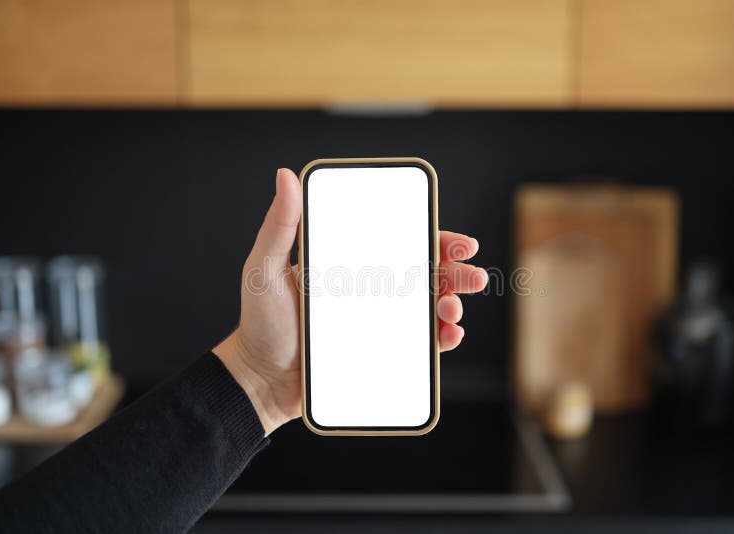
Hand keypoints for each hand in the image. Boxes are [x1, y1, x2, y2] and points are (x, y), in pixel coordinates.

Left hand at [213, 168, 487, 434]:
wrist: (260, 379)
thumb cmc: (261, 322)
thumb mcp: (265, 269)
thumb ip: (279, 226)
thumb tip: (286, 176)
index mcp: (350, 261)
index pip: (399, 242)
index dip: (434, 238)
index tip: (458, 241)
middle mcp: (369, 288)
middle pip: (425, 273)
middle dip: (457, 272)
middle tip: (473, 276)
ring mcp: (378, 320)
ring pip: (429, 307)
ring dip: (453, 304)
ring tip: (453, 309)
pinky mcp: (381, 350)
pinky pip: (420, 343)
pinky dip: (441, 339)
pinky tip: (447, 336)